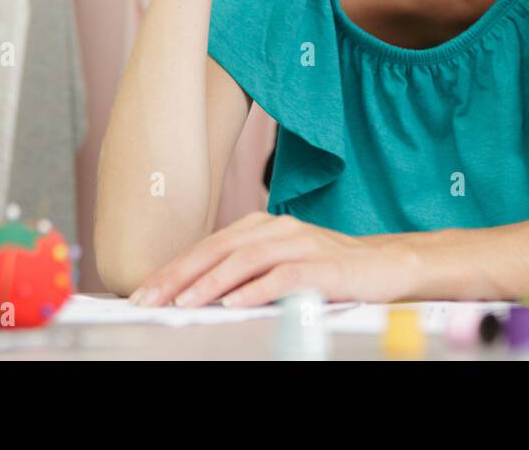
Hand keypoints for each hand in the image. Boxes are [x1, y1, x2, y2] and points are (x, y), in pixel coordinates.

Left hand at [126, 213, 420, 307]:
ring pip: (247, 258)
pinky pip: (283, 275)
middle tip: (151, 299)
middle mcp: (278, 227)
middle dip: (180, 275)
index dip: (173, 268)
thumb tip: (191, 292)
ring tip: (184, 303)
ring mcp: (302, 243)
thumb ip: (242, 271)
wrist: (384, 266)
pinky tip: (233, 303)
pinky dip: (255, 289)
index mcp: (262, 225)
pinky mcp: (322, 264)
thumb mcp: (279, 264)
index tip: (143, 292)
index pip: (209, 246)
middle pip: (220, 248)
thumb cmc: (327, 269)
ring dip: (211, 282)